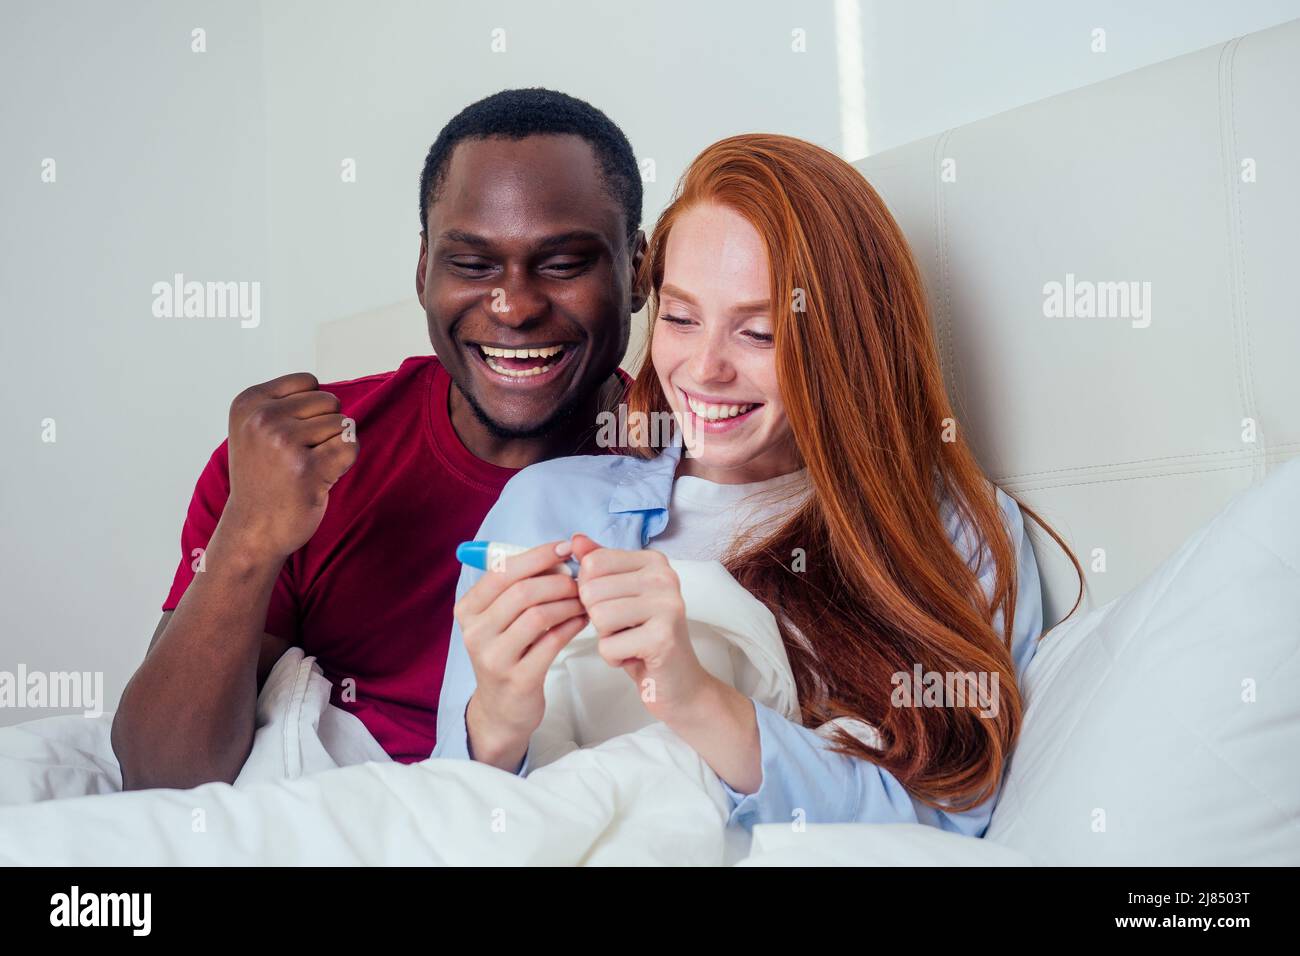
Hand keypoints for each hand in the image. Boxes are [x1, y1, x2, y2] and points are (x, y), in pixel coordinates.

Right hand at [222, 373, 357, 560]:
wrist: (253, 529)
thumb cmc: (264, 476)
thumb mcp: (256, 427)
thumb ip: (287, 402)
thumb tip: (333, 393)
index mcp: (249, 402)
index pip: (308, 381)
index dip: (311, 409)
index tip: (289, 435)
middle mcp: (263, 418)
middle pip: (329, 401)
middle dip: (324, 428)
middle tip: (299, 456)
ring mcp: (284, 443)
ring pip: (342, 424)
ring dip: (333, 447)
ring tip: (306, 468)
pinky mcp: (307, 469)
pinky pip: (350, 446)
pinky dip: (343, 463)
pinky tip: (319, 478)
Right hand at [455, 541, 587, 769]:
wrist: (501, 709)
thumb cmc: (507, 653)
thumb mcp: (500, 619)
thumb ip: (518, 587)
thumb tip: (558, 555)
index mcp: (468, 610)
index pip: (502, 571)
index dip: (538, 555)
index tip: (566, 548)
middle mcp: (475, 633)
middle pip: (522, 591)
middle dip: (558, 580)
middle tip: (580, 580)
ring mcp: (495, 658)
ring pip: (539, 615)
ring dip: (568, 602)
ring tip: (584, 600)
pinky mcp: (518, 679)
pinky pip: (552, 642)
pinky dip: (573, 625)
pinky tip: (583, 619)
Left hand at [571, 534, 711, 721]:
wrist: (679, 681)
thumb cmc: (644, 636)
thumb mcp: (619, 596)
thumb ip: (600, 566)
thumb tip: (575, 539)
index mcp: (654, 562)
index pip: (593, 563)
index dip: (590, 591)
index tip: (616, 606)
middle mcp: (665, 578)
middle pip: (592, 591)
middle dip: (597, 617)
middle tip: (625, 628)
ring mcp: (667, 606)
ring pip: (598, 616)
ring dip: (605, 637)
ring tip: (630, 640)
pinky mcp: (662, 637)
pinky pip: (608, 646)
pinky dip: (614, 658)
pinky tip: (635, 656)